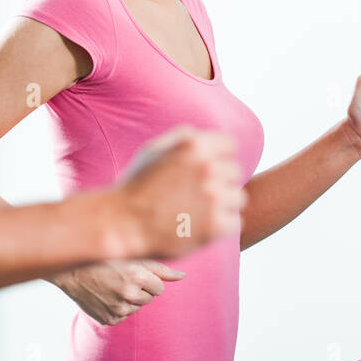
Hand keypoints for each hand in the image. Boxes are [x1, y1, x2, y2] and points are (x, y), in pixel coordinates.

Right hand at [51, 259, 185, 324]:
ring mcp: (118, 310)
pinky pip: (124, 316)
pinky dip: (118, 308)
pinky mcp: (109, 320)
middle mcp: (129, 295)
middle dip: (141, 289)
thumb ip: (161, 269)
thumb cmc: (104, 258)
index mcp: (138, 277)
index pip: (160, 288)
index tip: (134, 273)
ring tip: (112, 286)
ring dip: (130, 299)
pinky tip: (106, 296)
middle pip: (150, 299)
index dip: (149, 280)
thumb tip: (183, 277)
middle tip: (121, 278)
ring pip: (137, 308)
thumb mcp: (132, 257)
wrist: (71, 271)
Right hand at [115, 126, 245, 256]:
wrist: (122, 224)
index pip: (229, 146)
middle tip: (196, 195)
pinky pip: (234, 222)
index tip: (203, 172)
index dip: (217, 158)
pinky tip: (200, 226)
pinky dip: (220, 226)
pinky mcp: (215, 226)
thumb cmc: (136, 186)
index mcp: (194, 146)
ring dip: (222, 205)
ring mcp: (213, 197)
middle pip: (235, 172)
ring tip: (198, 211)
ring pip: (238, 198)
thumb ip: (182, 137)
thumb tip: (204, 134)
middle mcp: (207, 168)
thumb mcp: (153, 150)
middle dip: (219, 182)